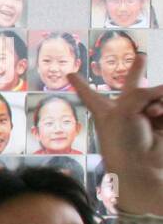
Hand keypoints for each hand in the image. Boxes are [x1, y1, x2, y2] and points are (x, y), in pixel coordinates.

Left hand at [70, 67, 162, 214]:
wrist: (141, 167)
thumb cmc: (122, 141)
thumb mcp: (123, 111)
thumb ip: (141, 93)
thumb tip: (162, 91)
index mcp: (103, 110)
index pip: (89, 94)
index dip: (80, 83)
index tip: (70, 73)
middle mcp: (123, 111)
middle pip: (130, 86)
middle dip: (136, 71)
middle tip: (141, 56)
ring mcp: (144, 117)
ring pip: (155, 95)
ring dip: (155, 101)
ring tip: (151, 114)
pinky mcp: (161, 123)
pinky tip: (158, 115)